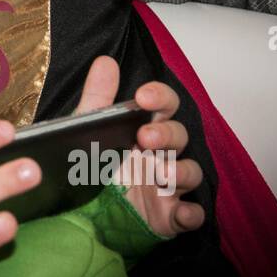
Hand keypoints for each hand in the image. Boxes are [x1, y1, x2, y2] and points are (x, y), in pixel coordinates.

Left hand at [74, 55, 203, 236]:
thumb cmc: (93, 167)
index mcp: (144, 130)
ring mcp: (169, 186)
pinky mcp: (170, 216)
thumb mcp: (87, 133)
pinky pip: (192, 214)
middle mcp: (161, 154)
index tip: (143, 96)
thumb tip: (105, 61)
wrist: (84, 215)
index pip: (164, 106)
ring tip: (161, 175)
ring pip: (191, 172)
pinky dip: (192, 214)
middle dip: (167, 134)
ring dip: (182, 172)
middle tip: (146, 138)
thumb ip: (97, 99)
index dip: (160, 98)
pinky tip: (181, 213)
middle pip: (179, 136)